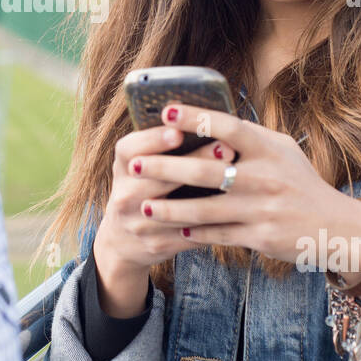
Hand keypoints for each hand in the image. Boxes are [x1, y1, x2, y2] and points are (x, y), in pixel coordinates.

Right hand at [92, 122, 239, 314]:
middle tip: (225, 148)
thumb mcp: (140, 164)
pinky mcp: (156, 245)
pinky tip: (237, 210)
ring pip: (177, 209)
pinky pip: (189, 234)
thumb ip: (162, 144)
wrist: (122, 240)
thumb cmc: (143, 187)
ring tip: (237, 180)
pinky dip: (213, 222)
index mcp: (122, 166)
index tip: (178, 131)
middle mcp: (124, 195)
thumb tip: (202, 116)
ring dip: (209, 195)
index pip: (130, 149)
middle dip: (194, 162)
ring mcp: (138, 223)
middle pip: (158, 178)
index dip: (153, 140)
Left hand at [126, 101, 360, 296]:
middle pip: (206, 169)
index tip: (165, 112)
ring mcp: (261, 208)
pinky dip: (192, 232)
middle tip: (136, 164)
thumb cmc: (301, 183)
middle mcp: (265, 176)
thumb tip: (209, 121)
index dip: (195, 118)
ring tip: (143, 205)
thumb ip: (249, 137)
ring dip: (170, 207)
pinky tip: (171, 229)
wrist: (335, 227)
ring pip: (205, 209)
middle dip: (166, 167)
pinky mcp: (259, 236)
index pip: (227, 127)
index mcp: (269, 148)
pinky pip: (217, 234)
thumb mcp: (282, 151)